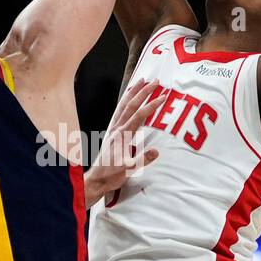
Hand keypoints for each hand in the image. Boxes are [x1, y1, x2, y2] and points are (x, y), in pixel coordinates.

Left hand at [84, 78, 159, 207]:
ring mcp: (114, 130)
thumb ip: (142, 160)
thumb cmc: (112, 175)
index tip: (163, 96)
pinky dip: (125, 101)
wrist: (97, 179)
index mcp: (123, 136)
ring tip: (141, 81)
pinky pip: (119, 112)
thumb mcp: (129, 170)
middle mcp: (117, 129)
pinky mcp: (112, 133)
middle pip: (131, 105)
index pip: (139, 116)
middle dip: (143, 92)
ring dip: (133, 92)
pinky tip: (129, 98)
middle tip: (155, 81)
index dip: (152, 106)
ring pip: (124, 106)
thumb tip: (157, 151)